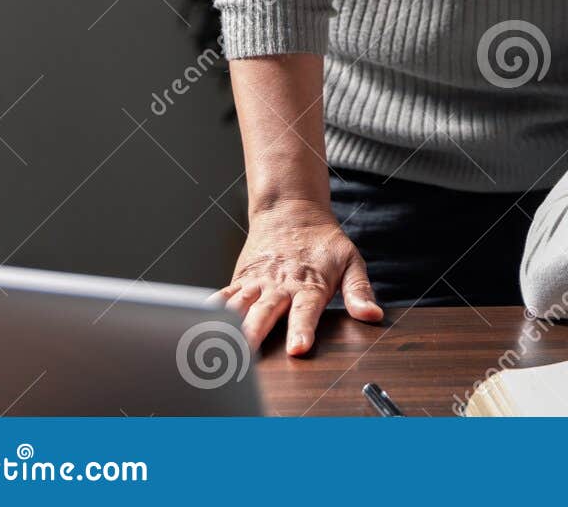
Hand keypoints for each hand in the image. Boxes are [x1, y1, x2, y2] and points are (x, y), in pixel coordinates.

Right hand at [215, 199, 382, 356]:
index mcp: (309, 285)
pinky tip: (195, 327)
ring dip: (228, 326)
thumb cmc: (323, 243)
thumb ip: (360, 290)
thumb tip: (372, 314)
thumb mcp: (350, 261)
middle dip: (255, 334)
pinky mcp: (241, 281)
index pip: (306, 311)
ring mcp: (257, 283)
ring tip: (217, 347)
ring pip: (239, 306)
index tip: (298, 348)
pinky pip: (223, 296)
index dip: (302, 330)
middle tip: (245, 355)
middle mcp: (280, 286)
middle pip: (265, 312)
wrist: (292, 211)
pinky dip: (210, 310)